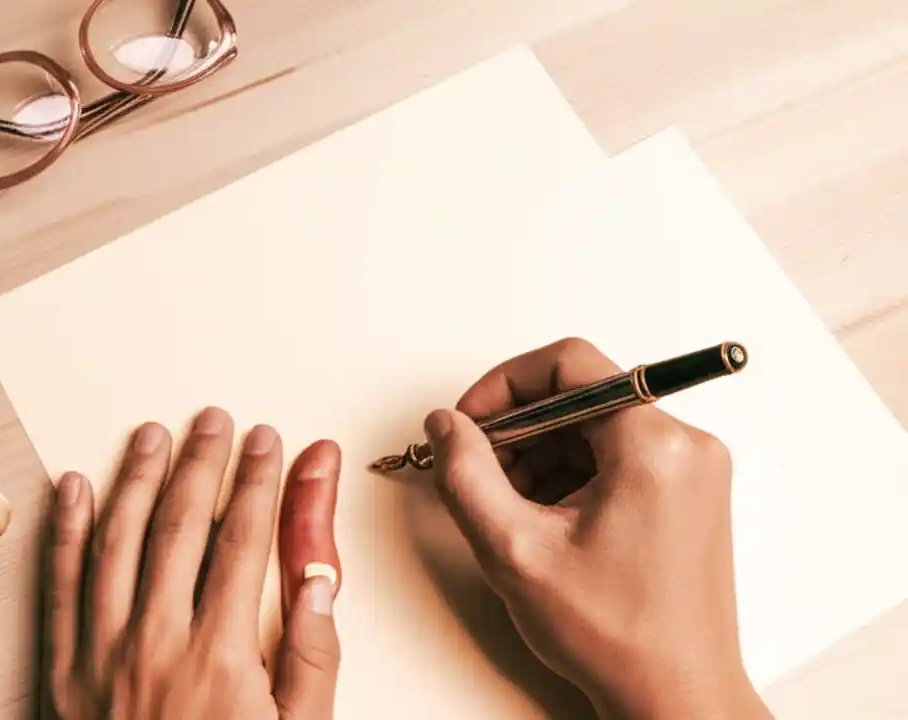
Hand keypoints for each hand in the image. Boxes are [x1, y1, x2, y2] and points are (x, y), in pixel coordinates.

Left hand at [43, 407, 342, 719]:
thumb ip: (312, 657)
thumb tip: (320, 579)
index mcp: (221, 660)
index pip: (243, 540)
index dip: (257, 482)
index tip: (266, 444)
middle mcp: (156, 647)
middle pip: (180, 526)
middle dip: (202, 464)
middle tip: (214, 422)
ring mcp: (101, 656)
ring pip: (119, 541)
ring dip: (138, 479)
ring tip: (153, 435)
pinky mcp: (62, 672)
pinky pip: (60, 585)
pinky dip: (65, 529)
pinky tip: (75, 487)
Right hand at [425, 339, 771, 718]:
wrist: (675, 695)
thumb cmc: (616, 636)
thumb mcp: (515, 552)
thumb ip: (466, 475)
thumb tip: (445, 424)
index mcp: (653, 447)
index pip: (569, 364)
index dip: (503, 385)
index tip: (469, 423)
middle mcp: (685, 444)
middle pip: (580, 394)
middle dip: (518, 428)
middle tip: (478, 472)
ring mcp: (692, 468)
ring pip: (594, 425)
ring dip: (540, 454)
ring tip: (510, 509)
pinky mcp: (687, 491)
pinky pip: (615, 454)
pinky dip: (570, 474)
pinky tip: (543, 519)